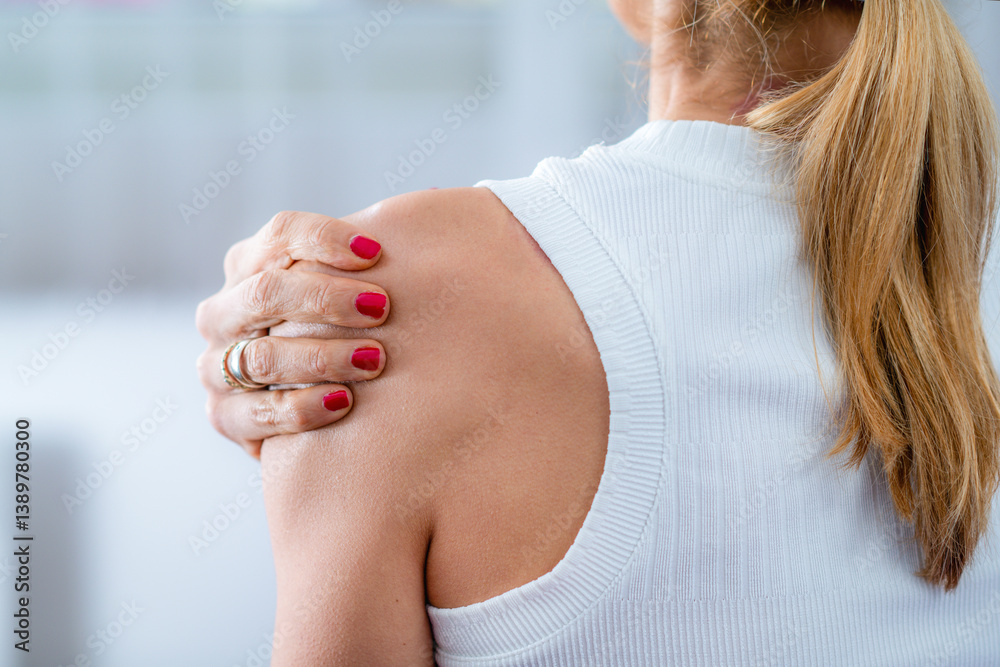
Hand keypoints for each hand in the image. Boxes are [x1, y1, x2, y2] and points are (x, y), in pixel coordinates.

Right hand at [196, 211, 389, 458]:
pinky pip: (260, 414)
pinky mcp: (226, 416)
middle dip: (325, 298)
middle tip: (381, 308)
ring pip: (262, 357)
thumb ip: (376, 255)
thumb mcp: (351, 284)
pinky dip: (303, 408)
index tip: (376, 253)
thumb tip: (438, 200)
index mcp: (250, 265)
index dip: (325, 238)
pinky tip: (346, 403)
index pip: (280, 233)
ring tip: (375, 359)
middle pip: (265, 292)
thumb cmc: (346, 328)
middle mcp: (225, 311)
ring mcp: (217, 365)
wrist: (317, 402)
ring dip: (322, 356)